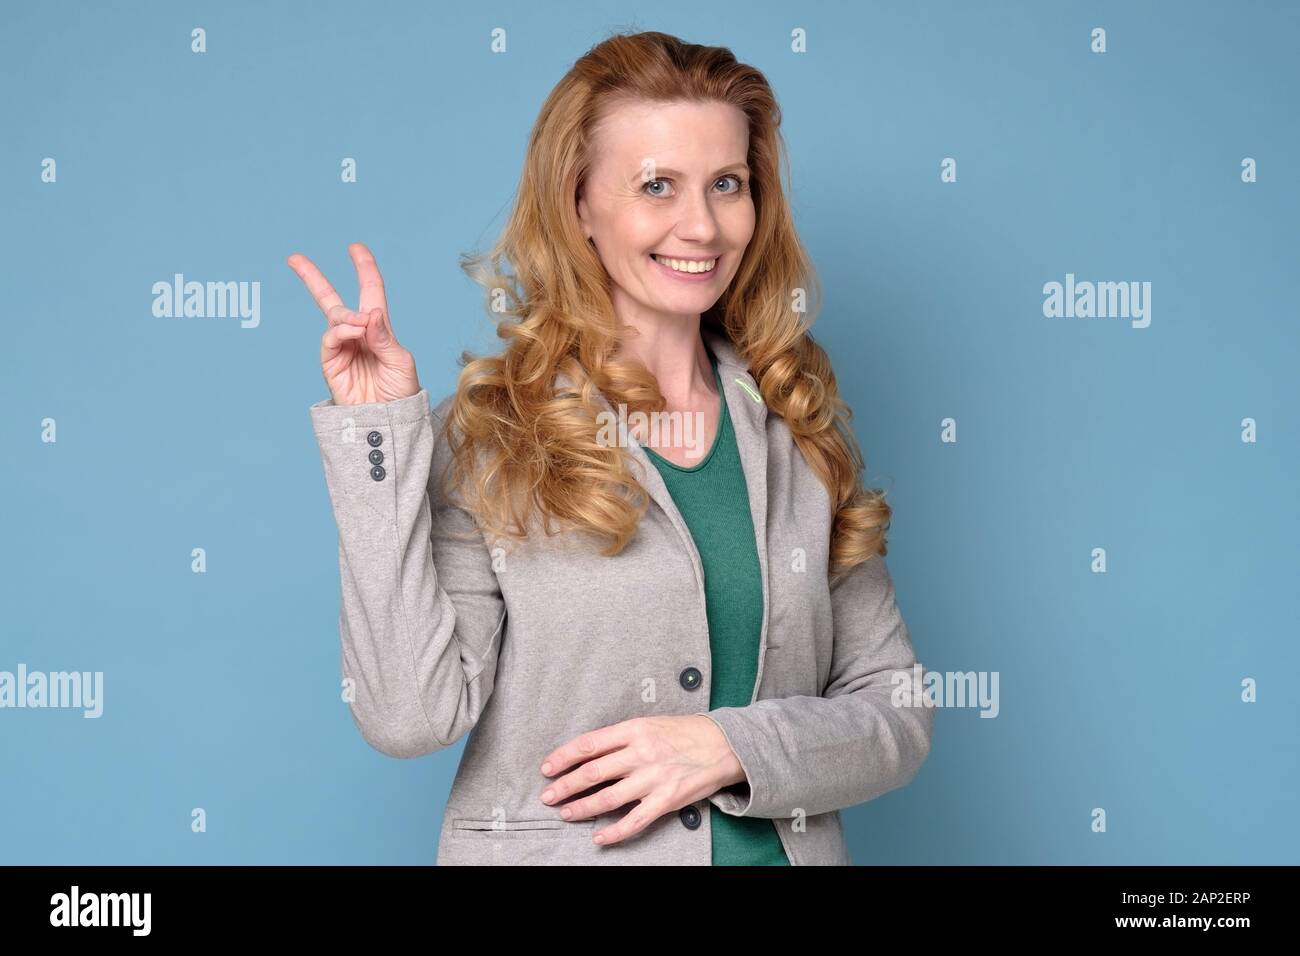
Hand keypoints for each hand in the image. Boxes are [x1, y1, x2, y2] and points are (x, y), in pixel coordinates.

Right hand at [287, 242, 420, 405]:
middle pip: (331, 300)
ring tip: (361, 327)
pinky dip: (341, 330)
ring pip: (334, 317)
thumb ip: (384, 336)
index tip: (355, 248)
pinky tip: (354, 333)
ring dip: (348, 317)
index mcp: (379, 329)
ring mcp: (342, 347)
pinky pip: (330, 338)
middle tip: (294, 258)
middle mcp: (357, 334)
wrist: (387, 420)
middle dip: (313, 278)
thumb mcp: (401, 361)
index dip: (364, 269)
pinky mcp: (331, 363)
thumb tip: (368, 313)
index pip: (370, 292)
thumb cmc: (400, 392)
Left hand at [538, 715, 746, 846]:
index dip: (564, 757)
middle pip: (592, 772)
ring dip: (582, 808)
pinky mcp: (666, 800)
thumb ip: (623, 737)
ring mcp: (653, 778)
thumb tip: (590, 752)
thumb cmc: (685, 732)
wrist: (723, 744)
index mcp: (635, 730)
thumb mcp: (651, 723)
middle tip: (547, 795)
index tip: (548, 767)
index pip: (589, 744)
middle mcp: (641, 753)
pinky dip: (614, 833)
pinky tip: (599, 838)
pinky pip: (635, 821)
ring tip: (566, 813)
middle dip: (565, 786)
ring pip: (608, 798)